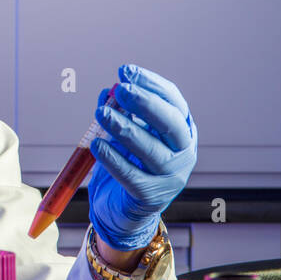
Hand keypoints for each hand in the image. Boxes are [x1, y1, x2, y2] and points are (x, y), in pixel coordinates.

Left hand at [89, 64, 196, 250]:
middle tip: (120, 89)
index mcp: (181, 130)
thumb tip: (108, 91)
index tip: (125, 71)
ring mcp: (170, 176)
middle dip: (145, 104)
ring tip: (101, 113)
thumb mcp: (125, 132)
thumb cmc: (127, 162)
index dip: (151, 85)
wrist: (123, 208)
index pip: (173, 102)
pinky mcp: (151, 196)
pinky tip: (97, 145)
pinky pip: (131, 176)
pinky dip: (113, 159)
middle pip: (170, 124)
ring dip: (124, 128)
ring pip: (151, 149)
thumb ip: (119, 112)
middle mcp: (183, 152)